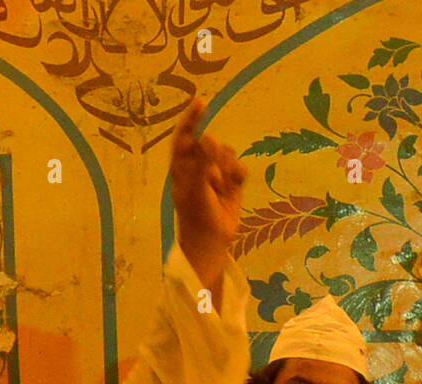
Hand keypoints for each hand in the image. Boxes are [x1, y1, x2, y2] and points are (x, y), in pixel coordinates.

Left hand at [169, 97, 246, 274]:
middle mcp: (198, 167)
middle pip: (210, 144)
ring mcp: (215, 175)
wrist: (210, 243)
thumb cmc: (195, 217)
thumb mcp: (196, 188)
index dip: (190, 119)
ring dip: (227, 167)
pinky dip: (238, 175)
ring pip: (227, 155)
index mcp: (181, 167)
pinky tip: (234, 186)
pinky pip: (239, 168)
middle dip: (216, 154)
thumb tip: (210, 136)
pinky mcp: (232, 184)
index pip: (184, 137)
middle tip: (215, 171)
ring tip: (221, 186)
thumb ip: (202, 161)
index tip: (199, 102)